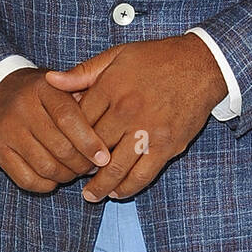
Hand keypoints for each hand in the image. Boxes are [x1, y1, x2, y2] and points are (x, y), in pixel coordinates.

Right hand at [0, 67, 110, 193]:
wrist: (3, 89)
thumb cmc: (44, 93)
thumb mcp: (64, 85)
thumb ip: (86, 99)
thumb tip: (108, 131)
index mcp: (43, 87)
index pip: (68, 118)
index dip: (89, 142)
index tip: (104, 157)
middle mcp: (22, 107)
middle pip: (59, 147)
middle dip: (81, 164)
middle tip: (93, 167)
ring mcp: (7, 130)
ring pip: (45, 166)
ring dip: (66, 175)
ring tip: (76, 171)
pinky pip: (26, 179)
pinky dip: (46, 185)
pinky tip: (56, 178)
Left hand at [44, 36, 226, 201]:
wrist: (201, 65)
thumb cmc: (157, 58)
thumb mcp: (117, 56)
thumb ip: (83, 72)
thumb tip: (50, 81)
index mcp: (110, 87)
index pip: (78, 121)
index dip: (66, 138)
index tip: (61, 147)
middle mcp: (127, 111)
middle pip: (93, 147)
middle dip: (79, 165)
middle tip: (71, 175)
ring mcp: (148, 130)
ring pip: (115, 168)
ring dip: (99, 186)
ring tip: (89, 195)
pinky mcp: (167, 145)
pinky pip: (143, 175)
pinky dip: (127, 188)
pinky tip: (117, 192)